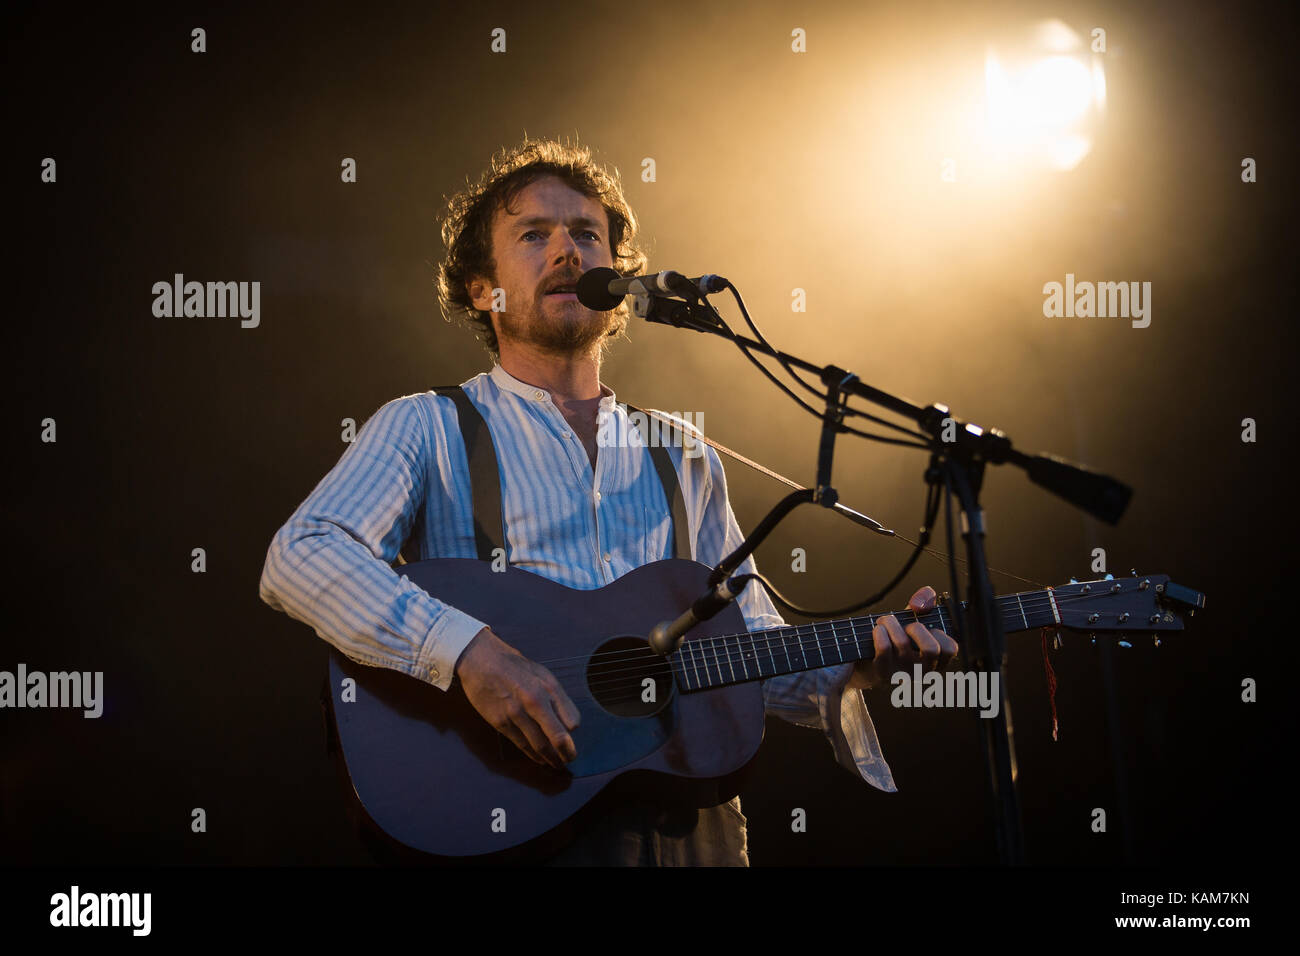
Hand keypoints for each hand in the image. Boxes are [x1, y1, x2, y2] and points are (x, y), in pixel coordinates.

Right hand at [453, 627, 580, 769]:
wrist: (482, 660)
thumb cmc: (515, 668)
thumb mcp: (543, 675)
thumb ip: (557, 698)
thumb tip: (571, 724)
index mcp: (548, 688)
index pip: (572, 720)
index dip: (573, 731)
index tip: (572, 739)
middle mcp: (534, 701)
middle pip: (557, 737)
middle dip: (567, 753)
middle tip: (570, 760)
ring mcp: (516, 713)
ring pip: (539, 745)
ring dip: (550, 759)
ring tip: (556, 764)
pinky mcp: (500, 723)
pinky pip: (521, 745)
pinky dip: (533, 756)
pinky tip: (539, 759)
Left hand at [848, 586, 958, 690]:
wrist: (869, 655)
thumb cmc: (898, 635)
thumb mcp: (914, 617)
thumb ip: (925, 601)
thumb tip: (919, 604)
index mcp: (937, 660)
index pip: (950, 649)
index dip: (940, 633)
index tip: (928, 628)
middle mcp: (923, 670)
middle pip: (931, 649)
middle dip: (916, 628)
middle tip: (907, 626)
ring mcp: (903, 674)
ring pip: (902, 643)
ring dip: (891, 623)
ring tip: (884, 623)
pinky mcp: (883, 673)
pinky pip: (883, 648)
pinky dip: (879, 632)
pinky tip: (877, 631)